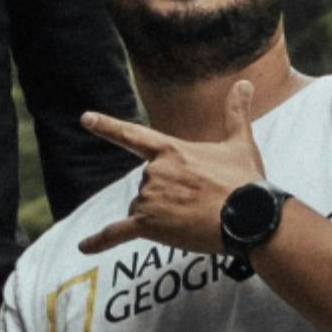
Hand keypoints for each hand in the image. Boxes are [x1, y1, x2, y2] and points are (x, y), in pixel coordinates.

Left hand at [78, 82, 265, 259]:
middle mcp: (154, 171)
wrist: (248, 217)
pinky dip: (99, 242)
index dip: (107, 126)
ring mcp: (149, 198)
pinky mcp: (148, 224)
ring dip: (161, 217)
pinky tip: (83, 248)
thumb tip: (245, 83)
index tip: (85, 118)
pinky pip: (117, 233)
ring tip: (193, 220)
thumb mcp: (240, 144)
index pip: (133, 135)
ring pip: (141, 209)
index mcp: (172, 150)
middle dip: (168, 197)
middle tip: (201, 204)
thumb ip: (236, 113)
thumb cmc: (245, 182)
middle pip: (147, 185)